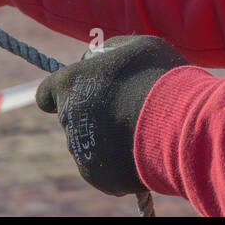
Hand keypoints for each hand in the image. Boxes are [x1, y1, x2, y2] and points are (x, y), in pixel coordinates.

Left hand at [37, 35, 188, 196]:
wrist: (178, 123)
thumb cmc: (157, 77)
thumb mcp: (137, 47)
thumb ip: (110, 51)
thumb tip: (97, 57)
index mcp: (70, 85)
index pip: (47, 93)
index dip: (61, 94)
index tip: (77, 95)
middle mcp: (68, 120)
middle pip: (74, 119)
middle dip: (95, 115)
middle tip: (128, 109)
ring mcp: (82, 151)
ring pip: (91, 145)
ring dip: (110, 138)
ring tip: (144, 129)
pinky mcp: (100, 177)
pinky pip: (108, 168)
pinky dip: (123, 161)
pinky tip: (146, 149)